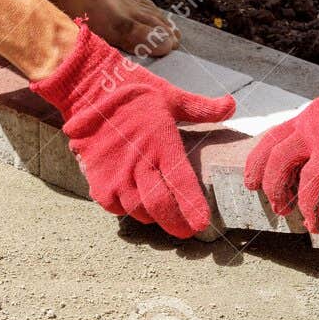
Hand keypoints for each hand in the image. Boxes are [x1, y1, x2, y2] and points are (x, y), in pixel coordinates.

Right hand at [30, 23, 233, 237]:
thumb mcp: (171, 96)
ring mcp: (115, 174)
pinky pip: (113, 206)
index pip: (182, 185)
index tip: (202, 223)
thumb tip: (231, 104)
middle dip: (175, 224)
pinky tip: (134, 204)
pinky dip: (126, 210)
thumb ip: (202, 108)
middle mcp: (139, 164)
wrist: (87, 88)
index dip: (193, 208)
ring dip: (152, 217)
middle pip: (159, 207)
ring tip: (162, 217)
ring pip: (137, 211)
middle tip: (186, 231)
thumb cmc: (133, 92)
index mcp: (162, 145)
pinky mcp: (97, 178)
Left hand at [244, 44, 318, 234]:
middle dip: (275, 192)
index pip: (269, 142)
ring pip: (307, 186)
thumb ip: (314, 129)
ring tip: (314, 226)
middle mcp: (312, 134)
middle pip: (279, 165)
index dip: (256, 167)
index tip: (252, 185)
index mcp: (304, 120)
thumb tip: (307, 155)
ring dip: (308, 211)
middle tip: (281, 210)